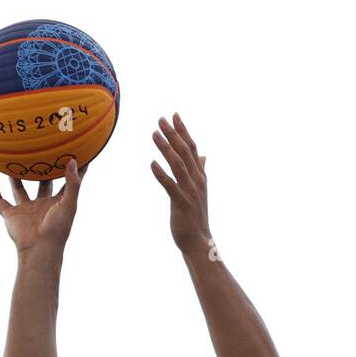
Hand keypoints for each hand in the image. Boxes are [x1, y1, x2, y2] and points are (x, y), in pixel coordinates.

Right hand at [0, 159, 86, 255]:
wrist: (39, 249)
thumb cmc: (57, 229)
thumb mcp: (69, 204)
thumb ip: (73, 183)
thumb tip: (74, 161)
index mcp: (56, 203)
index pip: (64, 183)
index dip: (68, 170)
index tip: (71, 152)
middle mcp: (40, 205)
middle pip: (40, 183)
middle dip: (40, 170)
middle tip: (40, 150)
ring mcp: (24, 210)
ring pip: (18, 189)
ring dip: (15, 176)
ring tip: (14, 158)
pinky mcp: (10, 215)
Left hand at [151, 113, 210, 255]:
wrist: (198, 241)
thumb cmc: (195, 216)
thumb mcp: (199, 190)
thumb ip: (200, 171)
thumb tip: (204, 156)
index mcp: (200, 176)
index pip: (192, 148)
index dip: (183, 131)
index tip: (174, 115)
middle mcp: (197, 180)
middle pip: (185, 152)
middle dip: (173, 134)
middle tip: (161, 119)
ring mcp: (190, 191)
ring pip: (178, 164)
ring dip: (166, 148)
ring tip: (154, 135)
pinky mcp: (182, 203)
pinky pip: (170, 185)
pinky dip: (161, 174)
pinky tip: (152, 163)